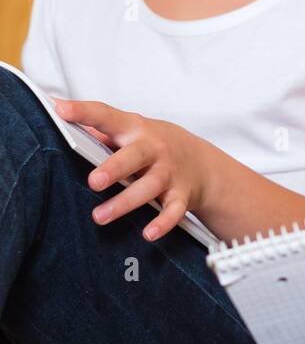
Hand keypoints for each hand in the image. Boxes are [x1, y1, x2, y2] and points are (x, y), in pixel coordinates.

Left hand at [53, 99, 206, 241]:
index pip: (107, 116)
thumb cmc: (155, 145)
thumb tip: (61, 120)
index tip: (61, 110)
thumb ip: (101, 129)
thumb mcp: (132, 130)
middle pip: (134, 156)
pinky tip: (148, 233)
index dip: (84, 112)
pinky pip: (173, 211)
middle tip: (94, 181)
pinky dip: (162, 223)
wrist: (203, 163)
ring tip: (100, 216)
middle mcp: (154, 149)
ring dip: (124, 203)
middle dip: (114, 168)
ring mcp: (169, 173)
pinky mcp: (181, 196)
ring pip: (148, 188)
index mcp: (135, 129)